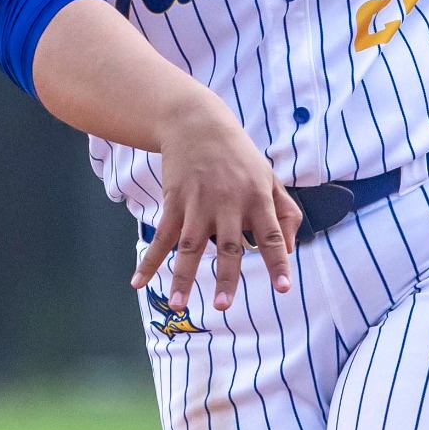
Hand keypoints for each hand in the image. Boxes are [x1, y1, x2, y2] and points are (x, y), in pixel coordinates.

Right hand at [131, 94, 303, 312]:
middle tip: (222, 306)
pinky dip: (149, 260)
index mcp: (257, 198)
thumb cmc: (239, 154)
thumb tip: (290, 248)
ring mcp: (198, 203)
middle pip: (228, 245)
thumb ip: (285, 211)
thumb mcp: (269, 177)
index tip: (284, 288)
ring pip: (190, 246)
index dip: (278, 262)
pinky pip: (161, 236)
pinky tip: (138, 282)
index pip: (272, 235)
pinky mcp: (175, 201)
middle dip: (225, 276)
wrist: (197, 123)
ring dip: (183, 277)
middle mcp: (229, 202)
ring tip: (178, 305)